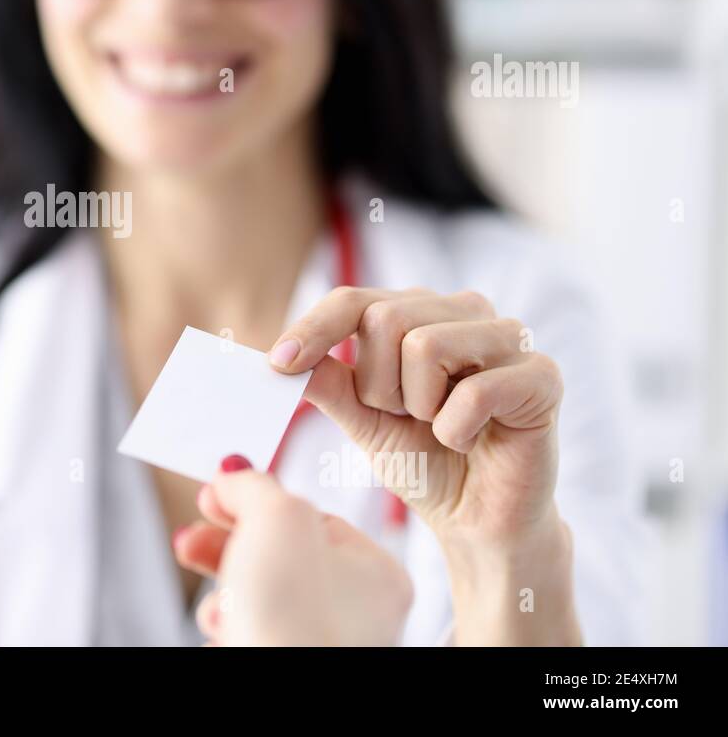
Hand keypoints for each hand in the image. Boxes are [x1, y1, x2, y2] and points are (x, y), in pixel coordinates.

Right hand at [173, 461, 411, 645]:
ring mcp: (324, 644)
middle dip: (225, 546)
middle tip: (190, 541)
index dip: (256, 501)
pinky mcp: (286, 660)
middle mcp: (360, 613)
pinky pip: (251, 633)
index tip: (213, 495)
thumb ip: (255, 486)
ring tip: (216, 610)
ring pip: (260, 599)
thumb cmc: (292, 615)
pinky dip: (229, 629)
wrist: (278, 700)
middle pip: (280, 557)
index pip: (312, 517)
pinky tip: (223, 634)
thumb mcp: (276, 518)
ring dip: (223, 594)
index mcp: (378, 572)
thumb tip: (232, 478)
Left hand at [268, 287, 578, 643]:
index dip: (313, 328)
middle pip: (385, 319)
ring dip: (418, 406)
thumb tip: (280, 356)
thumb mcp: (362, 420)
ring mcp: (508, 337)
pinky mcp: (541, 376)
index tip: (278, 363)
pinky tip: (470, 440)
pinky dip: (455, 429)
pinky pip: (473, 390)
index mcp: (419, 311)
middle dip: (378, 386)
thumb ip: (328, 383)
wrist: (476, 520)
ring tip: (439, 426)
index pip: (355, 300)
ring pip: (425, 345)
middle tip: (406, 418)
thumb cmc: (424, 461)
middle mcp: (464, 310)